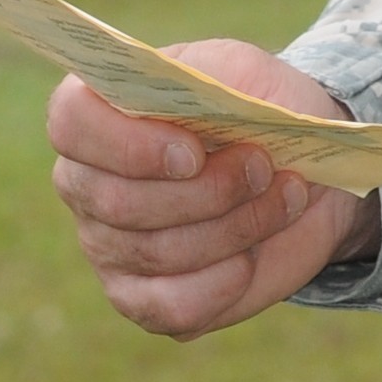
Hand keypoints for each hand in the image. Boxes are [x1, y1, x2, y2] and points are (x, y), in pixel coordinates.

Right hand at [47, 41, 380, 338]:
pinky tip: (253, 255)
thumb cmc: (267, 113)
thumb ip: (210, 84)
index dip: (127, 144)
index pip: (71, 122)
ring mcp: (108, 244)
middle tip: (264, 167)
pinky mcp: (142, 297)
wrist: (310, 171)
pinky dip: (225, 281)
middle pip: (118, 201)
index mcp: (100, 111)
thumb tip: (184, 118)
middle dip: (210, 190)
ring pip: (156, 253)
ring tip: (284, 196)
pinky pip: (172, 306)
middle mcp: (87, 181)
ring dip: (237, 227)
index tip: (193, 152)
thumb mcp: (250, 76)